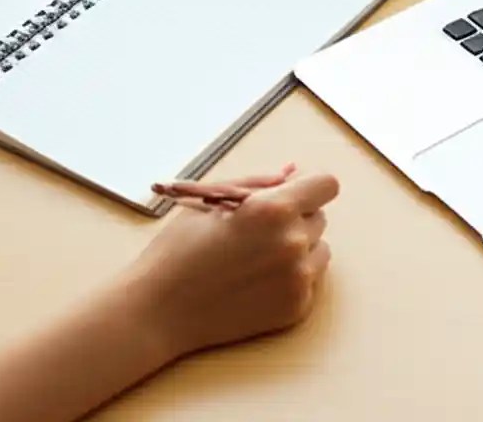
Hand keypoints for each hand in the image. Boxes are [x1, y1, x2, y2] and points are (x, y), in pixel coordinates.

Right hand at [123, 169, 339, 360]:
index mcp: (274, 210)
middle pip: (319, 218)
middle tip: (255, 233)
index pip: (326, 184)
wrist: (157, 311)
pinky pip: (310, 281)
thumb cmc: (178, 250)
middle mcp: (293, 243)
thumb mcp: (212, 202)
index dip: (310, 187)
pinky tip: (255, 282)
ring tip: (255, 259)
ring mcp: (298, 279)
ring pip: (319, 249)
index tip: (294, 194)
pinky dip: (291, 278)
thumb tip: (294, 171)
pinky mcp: (297, 308)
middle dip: (295, 219)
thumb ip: (259, 183)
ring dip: (298, 249)